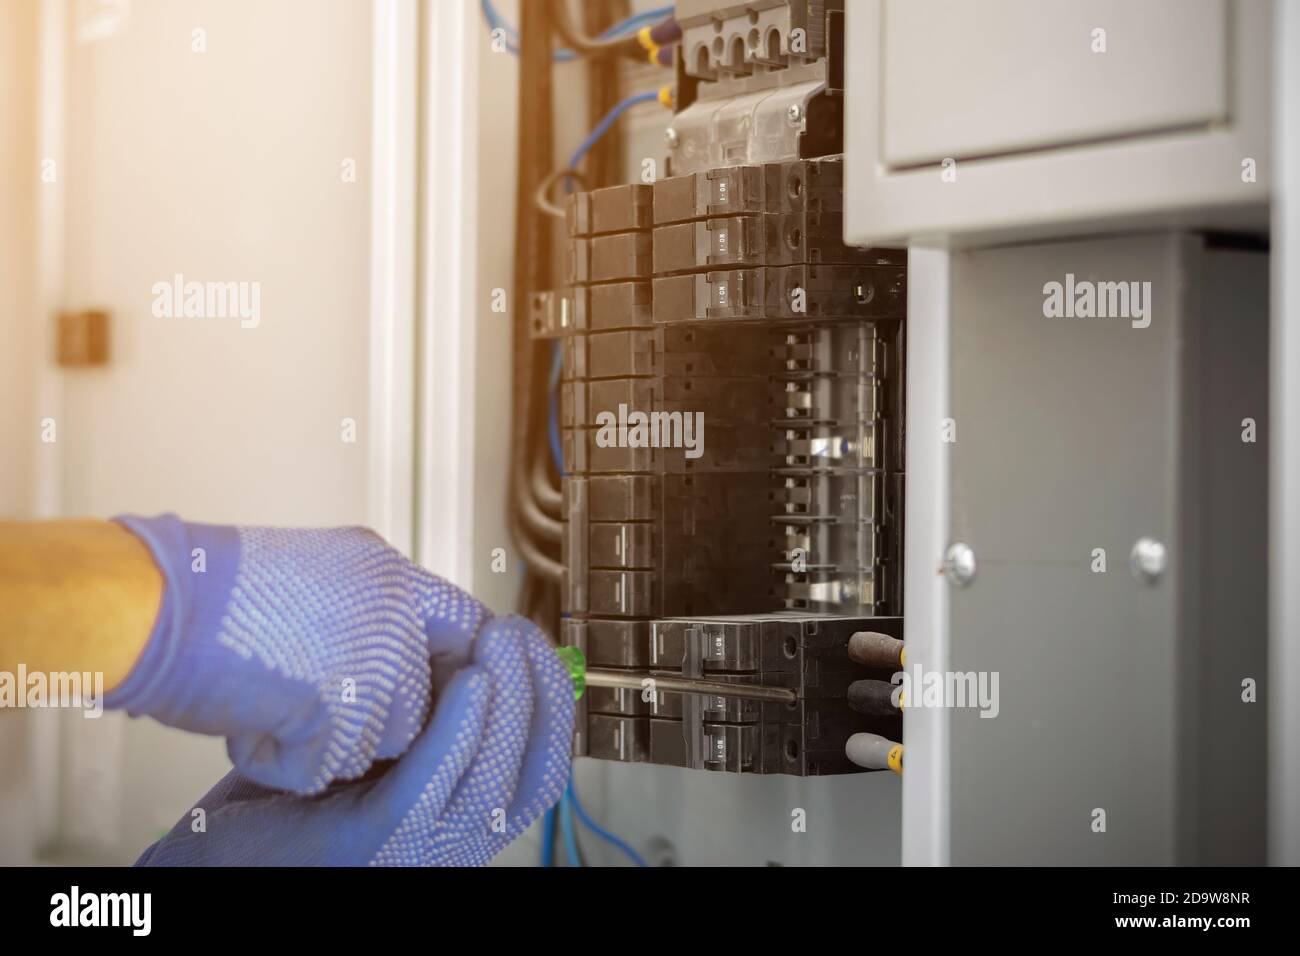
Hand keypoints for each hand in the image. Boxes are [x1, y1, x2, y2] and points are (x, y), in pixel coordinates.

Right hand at [107, 514, 489, 793]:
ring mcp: (374, 661)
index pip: (465, 626)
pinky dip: (276, 760)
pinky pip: (322, 770)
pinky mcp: (340, 711)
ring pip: (375, 744)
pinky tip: (244, 718)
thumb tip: (398, 658)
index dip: (454, 667)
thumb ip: (365, 612)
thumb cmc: (201, 591)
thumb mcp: (310, 578)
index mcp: (388, 571)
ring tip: (264, 696)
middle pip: (417, 702)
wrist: (150, 602)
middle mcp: (395, 611)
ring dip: (319, 739)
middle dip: (363, 717)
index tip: (445, 691)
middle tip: (300, 690)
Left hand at [135, 617, 574, 865]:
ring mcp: (411, 847)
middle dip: (539, 692)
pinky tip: (468, 681)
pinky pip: (433, 785)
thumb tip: (471, 641)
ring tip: (497, 642)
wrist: (207, 854)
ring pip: (493, 777)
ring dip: (507, 700)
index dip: (553, 702)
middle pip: (532, 773)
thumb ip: (423, 714)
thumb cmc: (288, 797)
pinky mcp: (368, 841)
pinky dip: (459, 730)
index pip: (541, 766)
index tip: (535, 643)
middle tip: (516, 632)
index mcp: (457, 817)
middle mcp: (447, 841)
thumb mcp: (376, 748)